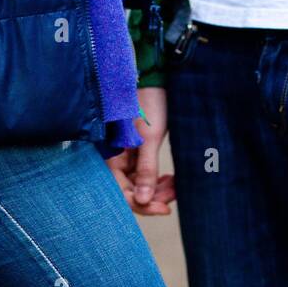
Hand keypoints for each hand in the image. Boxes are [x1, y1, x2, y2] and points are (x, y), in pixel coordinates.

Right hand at [105, 86, 174, 215]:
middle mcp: (116, 158)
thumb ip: (146, 169)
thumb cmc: (148, 103)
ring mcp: (126, 155)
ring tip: (175, 185)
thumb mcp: (150, 137)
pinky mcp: (136, 151)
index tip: (165, 208)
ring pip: (140, 183)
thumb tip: (144, 200)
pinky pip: (144, 172)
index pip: (123, 192)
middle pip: (132, 190)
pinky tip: (169, 178)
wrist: (153, 78)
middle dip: (154, 196)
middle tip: (174, 194)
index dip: (143, 205)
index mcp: (112, 156)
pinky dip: (157, 177)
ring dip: (157, 188)